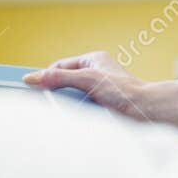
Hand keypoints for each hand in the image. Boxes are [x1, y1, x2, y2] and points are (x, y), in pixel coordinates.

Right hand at [24, 51, 150, 118]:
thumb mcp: (87, 79)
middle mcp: (95, 73)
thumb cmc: (123, 90)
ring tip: (66, 111)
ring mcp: (99, 90)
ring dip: (68, 105)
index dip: (47, 75)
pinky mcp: (102, 106)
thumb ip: (59, 78)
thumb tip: (33, 78)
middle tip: (45, 101)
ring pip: (72, 97)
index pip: (61, 65)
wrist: (146, 111)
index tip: (31, 85)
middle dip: (57, 92)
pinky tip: (77, 118)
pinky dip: (77, 113)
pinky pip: (81, 109)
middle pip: (65, 82)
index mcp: (93, 60)